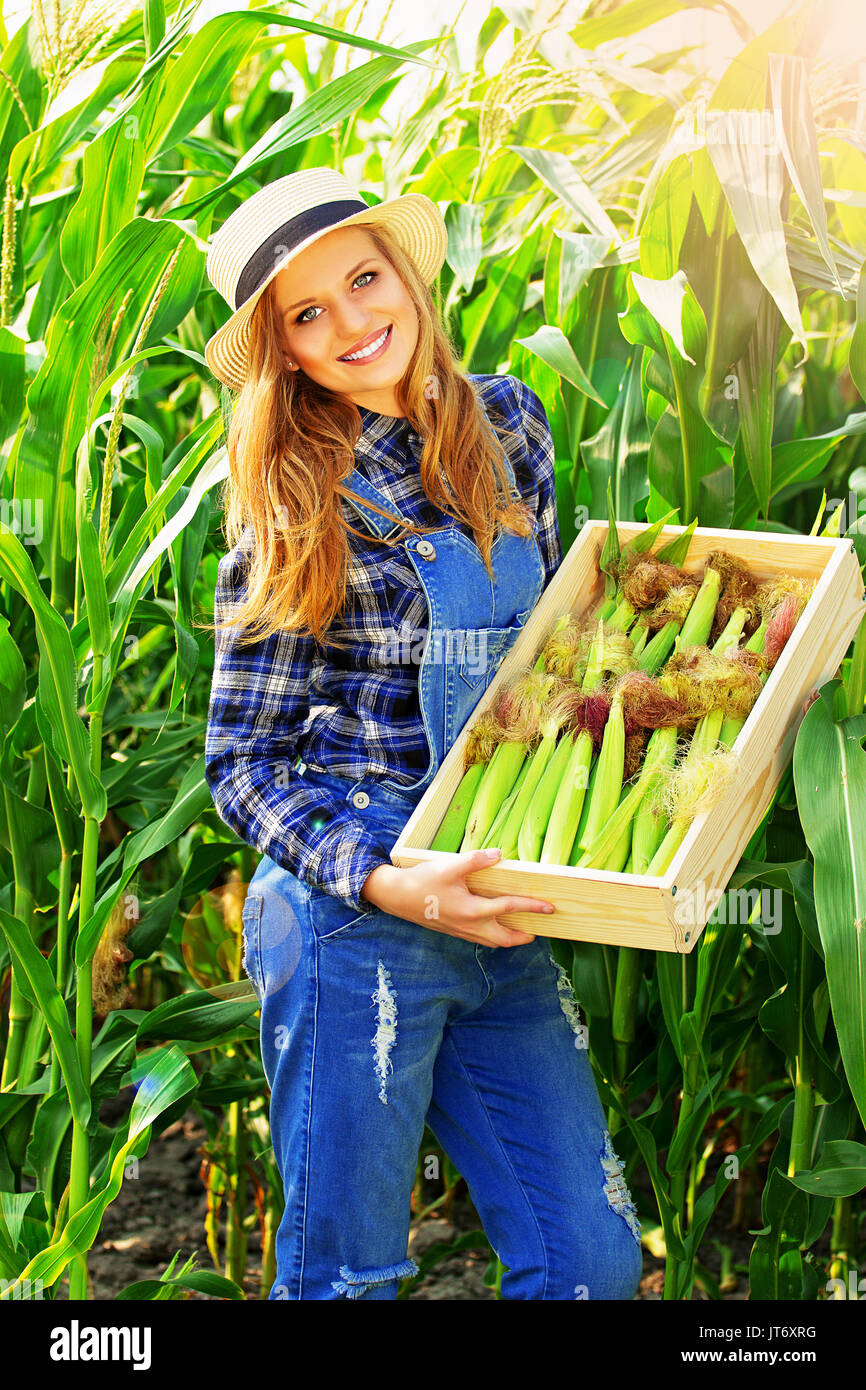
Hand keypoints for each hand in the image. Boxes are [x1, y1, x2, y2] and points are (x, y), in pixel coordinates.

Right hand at [360, 847, 556, 947]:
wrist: (396, 897)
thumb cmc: (423, 881)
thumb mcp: (450, 866)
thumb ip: (476, 860)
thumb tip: (499, 855)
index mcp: (473, 910)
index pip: (509, 908)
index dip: (531, 907)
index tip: (549, 907)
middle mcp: (470, 925)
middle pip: (505, 939)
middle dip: (524, 936)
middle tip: (539, 928)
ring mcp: (462, 931)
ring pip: (493, 942)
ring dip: (510, 938)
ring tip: (521, 930)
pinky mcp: (454, 931)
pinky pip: (480, 939)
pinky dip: (494, 936)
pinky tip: (494, 925)